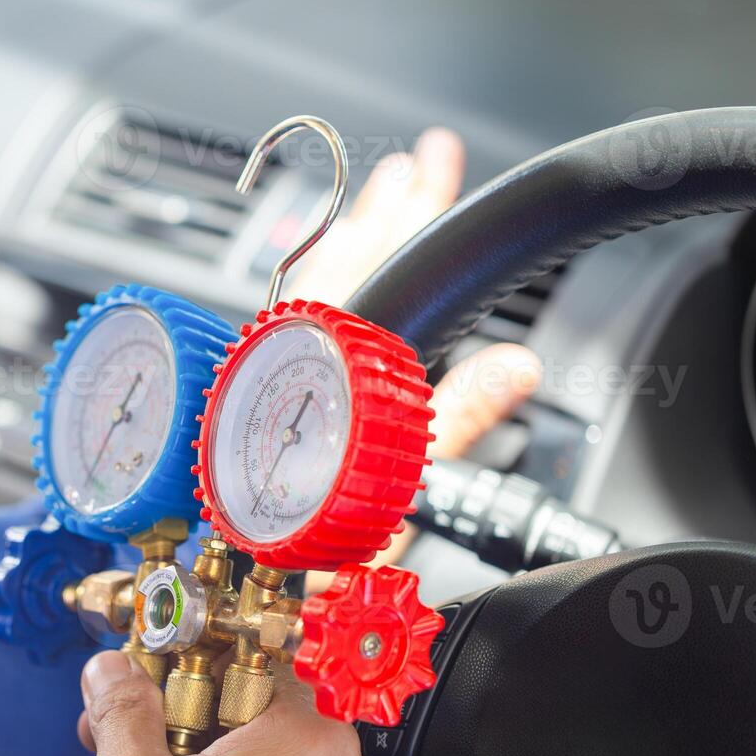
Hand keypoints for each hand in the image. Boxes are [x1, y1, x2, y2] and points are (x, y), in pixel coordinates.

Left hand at [287, 125, 543, 570]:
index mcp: (314, 370)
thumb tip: (516, 367)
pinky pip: (292, 319)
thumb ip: (454, 419)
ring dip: (354, 240)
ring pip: (309, 287)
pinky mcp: (255, 394)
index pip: (367, 267)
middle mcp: (277, 359)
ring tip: (386, 202)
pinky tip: (340, 284)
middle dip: (383, 210)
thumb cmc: (301, 557)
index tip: (433, 168)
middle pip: (335, 264)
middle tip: (419, 166)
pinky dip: (327, 284)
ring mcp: (261, 372)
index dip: (406, 213)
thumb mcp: (393, 491)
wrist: (239, 589)